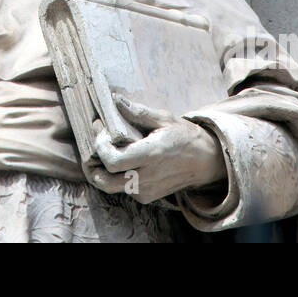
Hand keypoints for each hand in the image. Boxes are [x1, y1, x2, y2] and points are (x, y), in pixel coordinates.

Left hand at [88, 95, 225, 203]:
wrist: (205, 161)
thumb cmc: (184, 137)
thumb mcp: (164, 118)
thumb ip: (138, 112)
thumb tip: (116, 100)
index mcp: (151, 155)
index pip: (113, 160)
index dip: (99, 146)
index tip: (100, 128)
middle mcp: (147, 177)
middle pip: (105, 181)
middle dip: (92, 165)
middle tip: (93, 145)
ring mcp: (147, 190)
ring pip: (111, 186)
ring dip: (101, 171)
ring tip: (103, 151)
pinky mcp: (147, 196)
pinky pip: (123, 189)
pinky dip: (115, 176)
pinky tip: (119, 159)